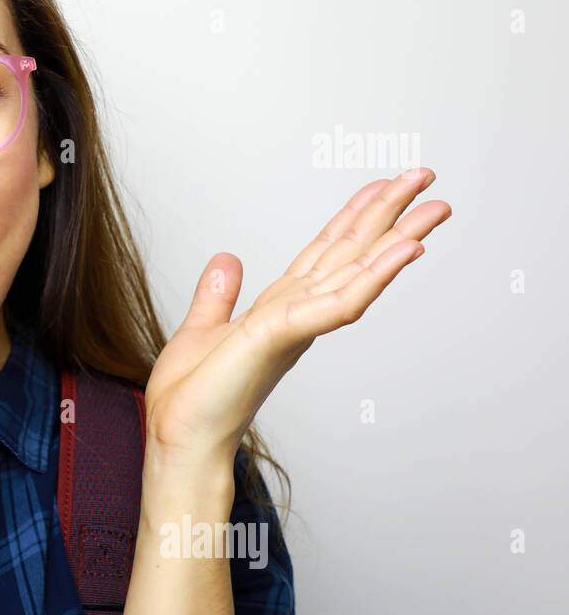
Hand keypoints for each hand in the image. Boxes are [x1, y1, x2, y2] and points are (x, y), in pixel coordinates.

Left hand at [143, 167, 451, 475]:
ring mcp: (296, 324)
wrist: (179, 439)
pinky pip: (340, 302)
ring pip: (358, 271)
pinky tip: (403, 250)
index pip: (325, 252)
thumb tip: (226, 260)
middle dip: (389, 213)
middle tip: (426, 176)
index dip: (355, 217)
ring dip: (398, 236)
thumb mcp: (200, 329)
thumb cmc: (191, 399)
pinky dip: (374, 275)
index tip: (382, 186)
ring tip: (435, 206)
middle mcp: (296, 313)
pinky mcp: (284, 334)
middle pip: (352, 253)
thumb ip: (217, 296)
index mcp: (280, 308)